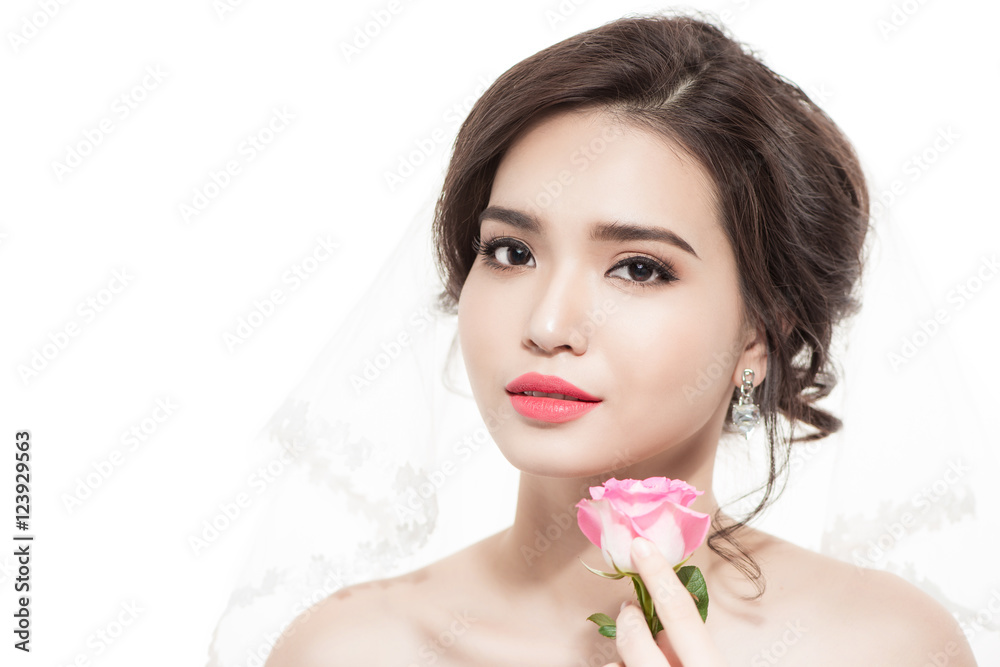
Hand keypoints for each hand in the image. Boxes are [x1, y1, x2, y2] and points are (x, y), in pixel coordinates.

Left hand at [602, 537, 727, 666]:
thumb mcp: (711, 664)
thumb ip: (694, 644)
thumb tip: (663, 613)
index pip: (680, 613)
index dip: (658, 575)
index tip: (640, 545)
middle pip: (634, 637)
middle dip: (627, 619)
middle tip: (630, 610)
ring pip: (617, 662)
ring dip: (623, 655)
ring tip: (637, 660)